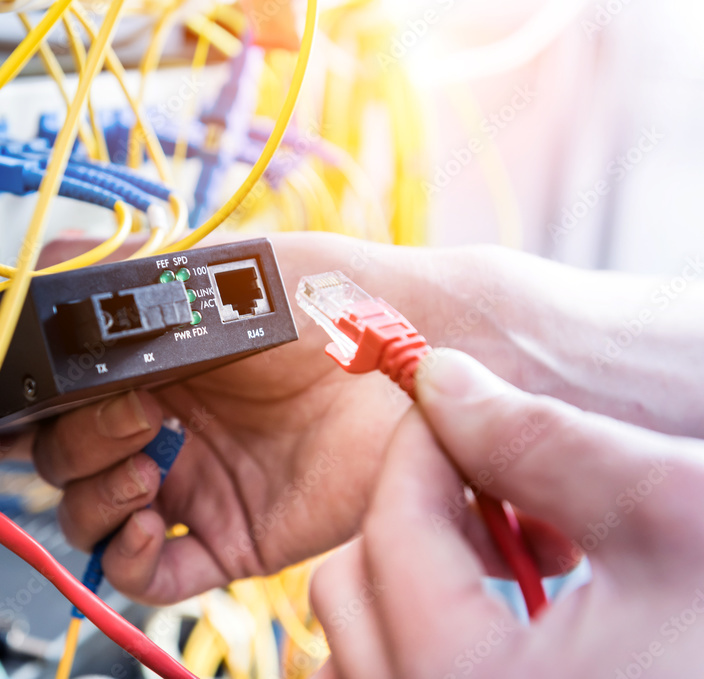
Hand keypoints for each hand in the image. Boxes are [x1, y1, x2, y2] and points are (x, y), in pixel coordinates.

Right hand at [20, 232, 433, 604]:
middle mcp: (167, 425)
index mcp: (151, 363)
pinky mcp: (231, 537)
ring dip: (93, 501)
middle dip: (79, 444)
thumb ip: (136, 277)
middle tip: (137, 413)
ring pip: (95, 519)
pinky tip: (147, 524)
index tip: (28, 404)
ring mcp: (196, 484)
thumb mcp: (227, 270)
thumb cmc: (331, 302)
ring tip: (147, 468)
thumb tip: (52, 262)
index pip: (61, 398)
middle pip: (67, 461)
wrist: (417, 357)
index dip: (33, 408)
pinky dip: (127, 561)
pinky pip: (152, 574)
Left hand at [311, 349, 703, 678]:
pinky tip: (513, 610)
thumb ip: (538, 441)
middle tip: (492, 481)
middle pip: (354, 585)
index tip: (458, 404)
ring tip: (510, 547)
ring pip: (363, 642)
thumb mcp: (675, 514)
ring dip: (415, 574)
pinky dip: (428, 634)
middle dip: (415, 512)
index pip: (390, 523)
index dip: (423, 443)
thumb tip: (442, 379)